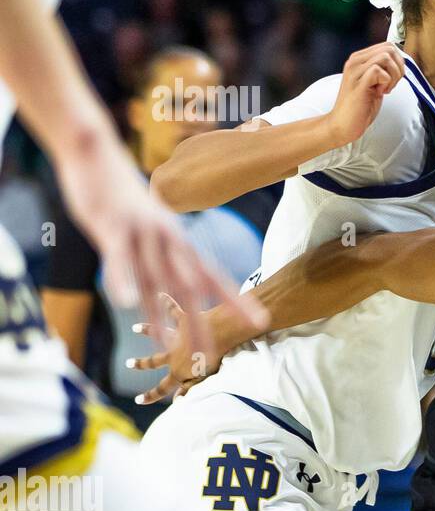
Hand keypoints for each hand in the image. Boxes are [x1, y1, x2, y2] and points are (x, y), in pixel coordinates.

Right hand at [57, 141, 267, 359]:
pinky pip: (120, 260)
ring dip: (164, 315)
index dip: (236, 301)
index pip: (213, 276)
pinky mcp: (113, 229)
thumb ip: (156, 257)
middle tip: (215, 355)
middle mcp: (167, 241)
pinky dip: (124, 280)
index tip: (260, 322)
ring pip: (157, 279)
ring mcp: (142, 235)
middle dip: (203, 322)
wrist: (97, 154)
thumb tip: (165, 285)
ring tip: (172, 348)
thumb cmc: (123, 197)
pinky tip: (128, 303)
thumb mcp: (148, 229)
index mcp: (179, 242)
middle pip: (191, 287)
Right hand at [126, 294, 226, 403]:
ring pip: (158, 334)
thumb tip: (177, 400)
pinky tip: (161, 294)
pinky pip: (173, 310)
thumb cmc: (216, 358)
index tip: (138, 401)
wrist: (220, 333)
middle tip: (128, 364)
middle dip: (141, 363)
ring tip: (135, 328)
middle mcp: (173, 354)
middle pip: (153, 361)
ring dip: (146, 330)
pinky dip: (167, 302)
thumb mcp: (203, 377)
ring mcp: (177, 336)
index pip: (162, 387)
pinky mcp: (184, 320)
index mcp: (179, 370)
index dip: (150, 395)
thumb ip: (189, 387)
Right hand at [325, 42, 403, 147]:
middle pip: (389, 49)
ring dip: (393, 75)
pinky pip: (379, 71)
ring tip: (385, 88)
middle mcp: (355, 61)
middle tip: (391, 84)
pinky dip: (386, 83)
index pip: (387, 45)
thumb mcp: (374, 83)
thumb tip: (400, 62)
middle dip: (398, 67)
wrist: (343, 124)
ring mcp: (355, 71)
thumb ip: (383, 70)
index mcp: (359, 59)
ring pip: (386, 57)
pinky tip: (379, 93)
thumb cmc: (360, 106)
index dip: (398, 61)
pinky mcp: (358, 83)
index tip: (393, 78)